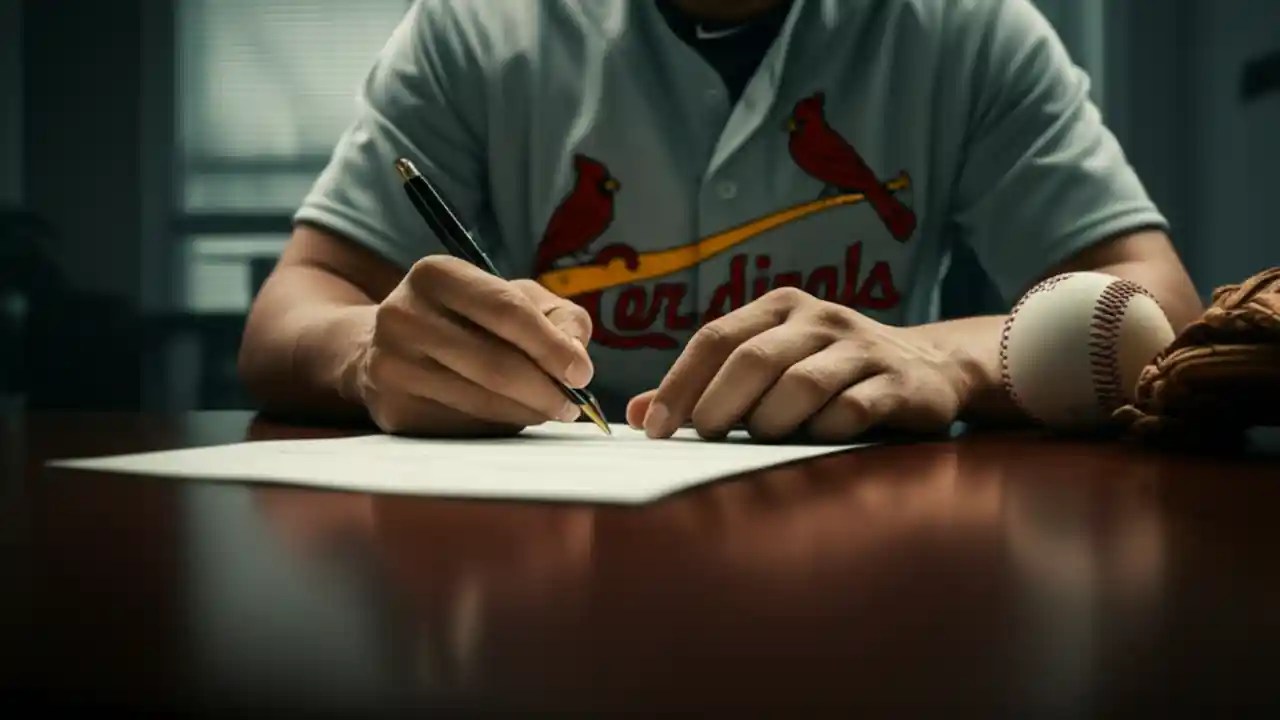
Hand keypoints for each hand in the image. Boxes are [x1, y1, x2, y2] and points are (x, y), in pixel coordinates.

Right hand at [346, 255, 593, 435]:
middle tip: (573, 404)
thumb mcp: (511, 296)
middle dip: (546, 390)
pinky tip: (510, 415)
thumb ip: (557, 315)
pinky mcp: (393, 409)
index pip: (506, 310)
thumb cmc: (465, 318)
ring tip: (548, 409)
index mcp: (435, 275)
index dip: (551, 346)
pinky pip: (464, 427)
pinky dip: (499, 426)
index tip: (582, 373)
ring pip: (482, 402)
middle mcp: (403, 316)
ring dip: (528, 412)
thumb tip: (577, 354)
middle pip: (496, 364)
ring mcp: (392, 366)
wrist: (384, 347)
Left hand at [626, 287, 973, 441]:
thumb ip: (706, 386)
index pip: (715, 338)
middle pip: (754, 360)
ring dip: (771, 421)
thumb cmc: (829, 373)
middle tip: (705, 438)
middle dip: (719, 405)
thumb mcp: (769, 365)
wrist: (930, 367)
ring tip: (762, 439)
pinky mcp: (898, 383)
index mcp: (781, 307)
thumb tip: (636, 414)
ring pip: (801, 384)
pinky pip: (851, 409)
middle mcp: (819, 318)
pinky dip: (825, 430)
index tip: (653, 428)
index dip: (679, 384)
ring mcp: (861, 347)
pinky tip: (816, 440)